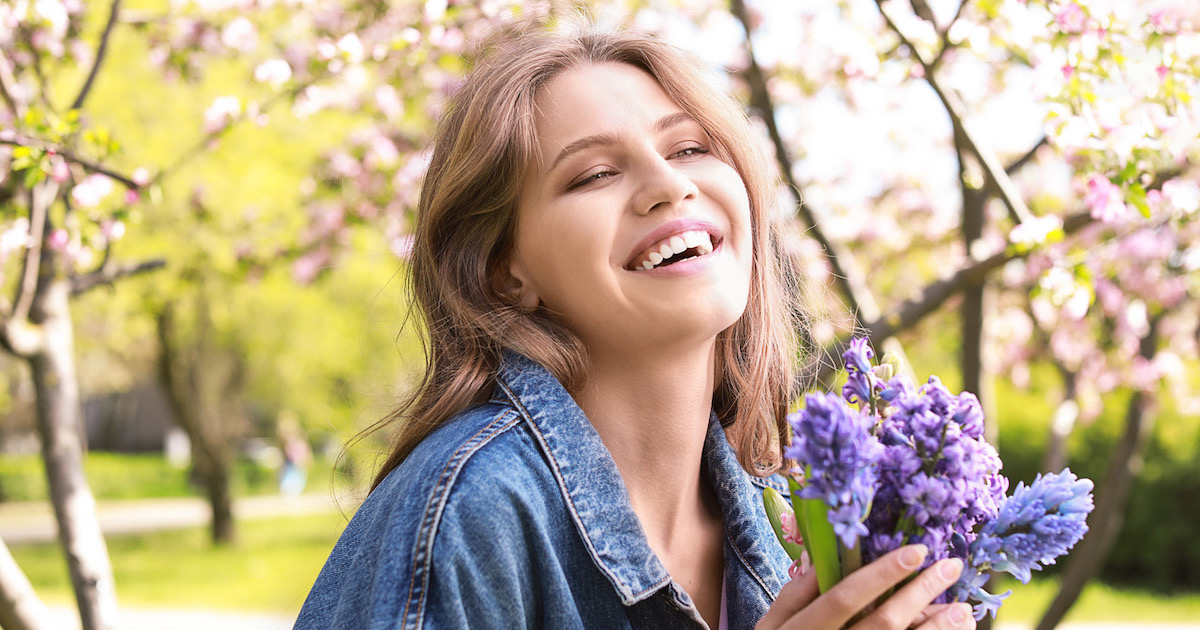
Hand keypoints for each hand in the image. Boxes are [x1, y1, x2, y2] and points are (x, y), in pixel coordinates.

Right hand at [756, 544, 974, 629]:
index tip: (915, 551)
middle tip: (950, 566)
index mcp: (805, 629)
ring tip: (962, 608)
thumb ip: (794, 594)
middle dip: (920, 592)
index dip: (882, 573)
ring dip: (936, 628)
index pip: (846, 596)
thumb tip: (819, 558)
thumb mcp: (772, 624)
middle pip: (883, 622)